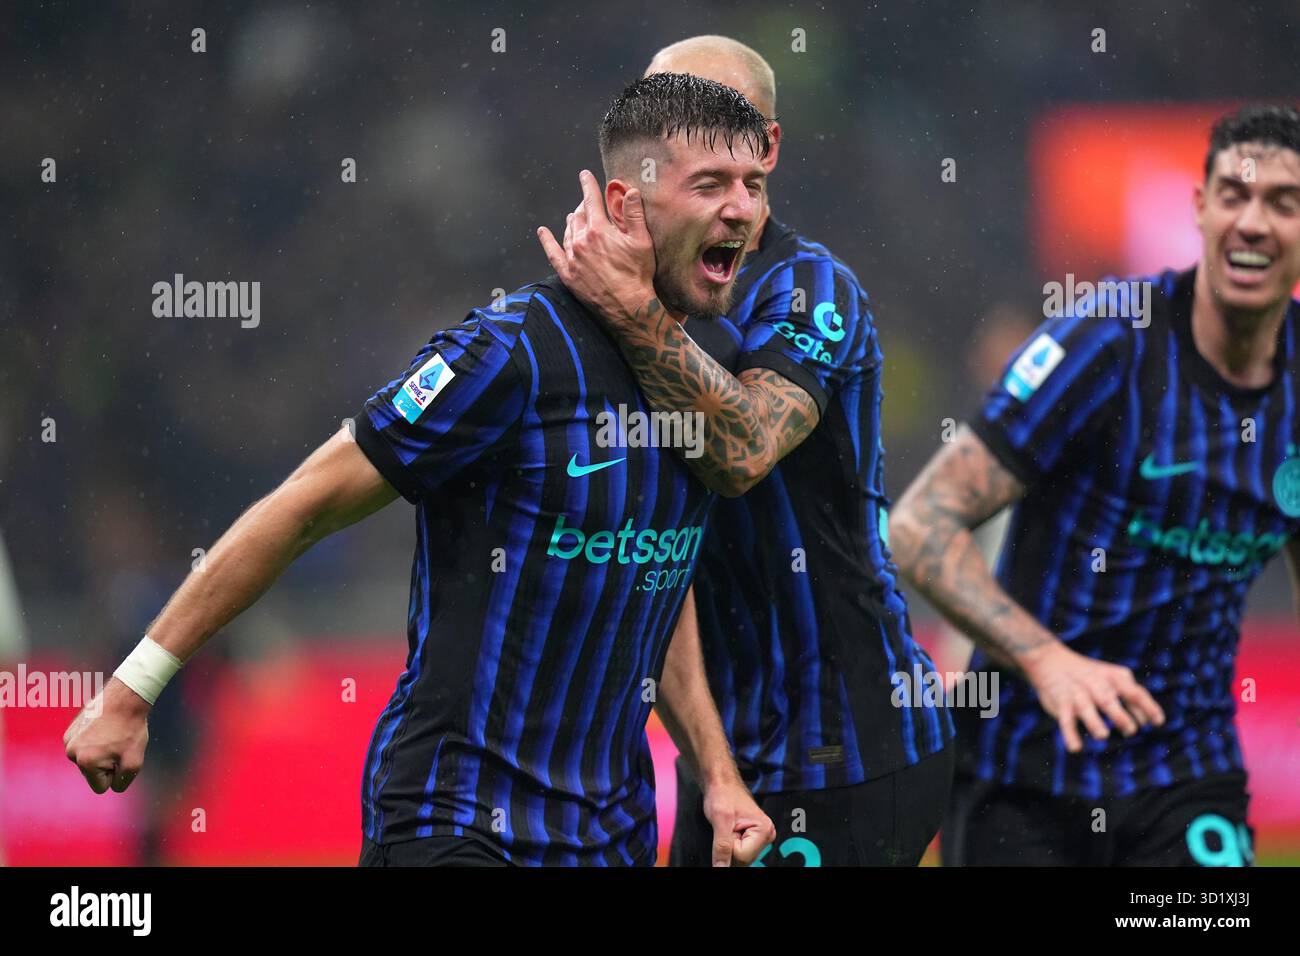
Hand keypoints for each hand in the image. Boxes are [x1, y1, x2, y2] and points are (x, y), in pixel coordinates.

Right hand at [64, 676, 151, 792]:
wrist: (125, 698)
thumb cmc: (131, 729)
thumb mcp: (135, 761)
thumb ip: (123, 781)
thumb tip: (113, 787)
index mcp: (85, 762)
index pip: (100, 787)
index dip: (115, 774)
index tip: (121, 757)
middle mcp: (71, 752)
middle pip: (93, 773)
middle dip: (107, 763)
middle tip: (118, 744)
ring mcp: (68, 740)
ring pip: (88, 760)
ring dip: (101, 752)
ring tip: (112, 735)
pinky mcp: (70, 731)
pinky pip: (84, 747)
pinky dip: (94, 741)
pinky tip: (104, 728)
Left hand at [536, 169, 657, 328]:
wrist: (628, 307)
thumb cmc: (638, 275)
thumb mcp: (642, 241)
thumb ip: (634, 214)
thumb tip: (630, 191)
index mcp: (599, 230)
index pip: (591, 200)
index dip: (588, 185)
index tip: (585, 175)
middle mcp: (581, 241)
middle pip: (579, 215)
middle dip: (584, 205)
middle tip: (588, 202)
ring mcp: (572, 258)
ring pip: (568, 231)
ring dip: (571, 221)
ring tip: (575, 215)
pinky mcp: (568, 274)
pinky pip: (553, 254)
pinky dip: (547, 241)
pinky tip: (543, 232)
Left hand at [701, 777, 775, 866]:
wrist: (721, 784)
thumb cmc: (723, 795)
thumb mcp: (720, 821)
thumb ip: (722, 846)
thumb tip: (721, 868)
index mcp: (764, 830)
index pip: (742, 856)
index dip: (728, 845)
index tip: (727, 828)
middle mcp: (767, 835)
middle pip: (744, 860)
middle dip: (730, 848)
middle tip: (727, 829)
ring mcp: (761, 838)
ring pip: (741, 858)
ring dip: (730, 847)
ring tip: (729, 829)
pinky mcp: (754, 839)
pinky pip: (741, 853)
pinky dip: (731, 846)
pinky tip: (731, 833)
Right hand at [1020, 642, 1164, 752]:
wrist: (1050, 660)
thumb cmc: (1090, 674)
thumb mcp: (1112, 676)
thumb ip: (1130, 694)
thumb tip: (1147, 719)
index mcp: (1113, 677)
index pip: (1134, 693)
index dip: (1148, 708)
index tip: (1157, 723)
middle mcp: (1095, 685)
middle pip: (1109, 701)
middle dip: (1120, 717)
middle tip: (1130, 731)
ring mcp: (1077, 694)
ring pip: (1086, 709)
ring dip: (1095, 723)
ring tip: (1103, 735)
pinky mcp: (1060, 703)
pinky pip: (1065, 720)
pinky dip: (1070, 734)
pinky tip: (1075, 748)